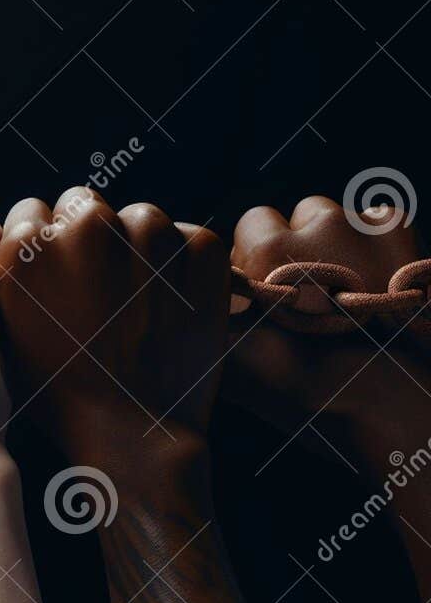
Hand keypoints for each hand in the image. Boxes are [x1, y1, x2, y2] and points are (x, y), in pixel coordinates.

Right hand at [0, 187, 228, 464]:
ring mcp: (149, 235)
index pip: (32, 212)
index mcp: (29, 247)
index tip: (55, 275)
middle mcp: (86, 228)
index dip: (43, 245)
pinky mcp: (199, 251)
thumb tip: (21, 255)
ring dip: (137, 248)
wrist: (135, 433)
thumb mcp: (7, 337)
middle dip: (88, 238)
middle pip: (84, 205)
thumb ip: (10, 283)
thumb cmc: (63, 396)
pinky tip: (171, 302)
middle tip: (98, 289)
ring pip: (139, 217)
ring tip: (139, 301)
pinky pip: (188, 237)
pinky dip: (183, 263)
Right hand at [225, 197, 430, 448]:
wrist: (385, 388)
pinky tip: (379, 272)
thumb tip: (206, 306)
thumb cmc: (308, 381)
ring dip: (334, 239)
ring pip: (332, 213)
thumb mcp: (240, 357)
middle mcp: (312, 227)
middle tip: (311, 288)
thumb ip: (218, 321)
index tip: (269, 286)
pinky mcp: (395, 228)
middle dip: (296, 243)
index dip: (255, 255)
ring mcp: (358, 224)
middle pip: (290, 216)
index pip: (250, 224)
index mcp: (266, 251)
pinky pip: (377, 215)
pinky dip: (376, 237)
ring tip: (347, 283)